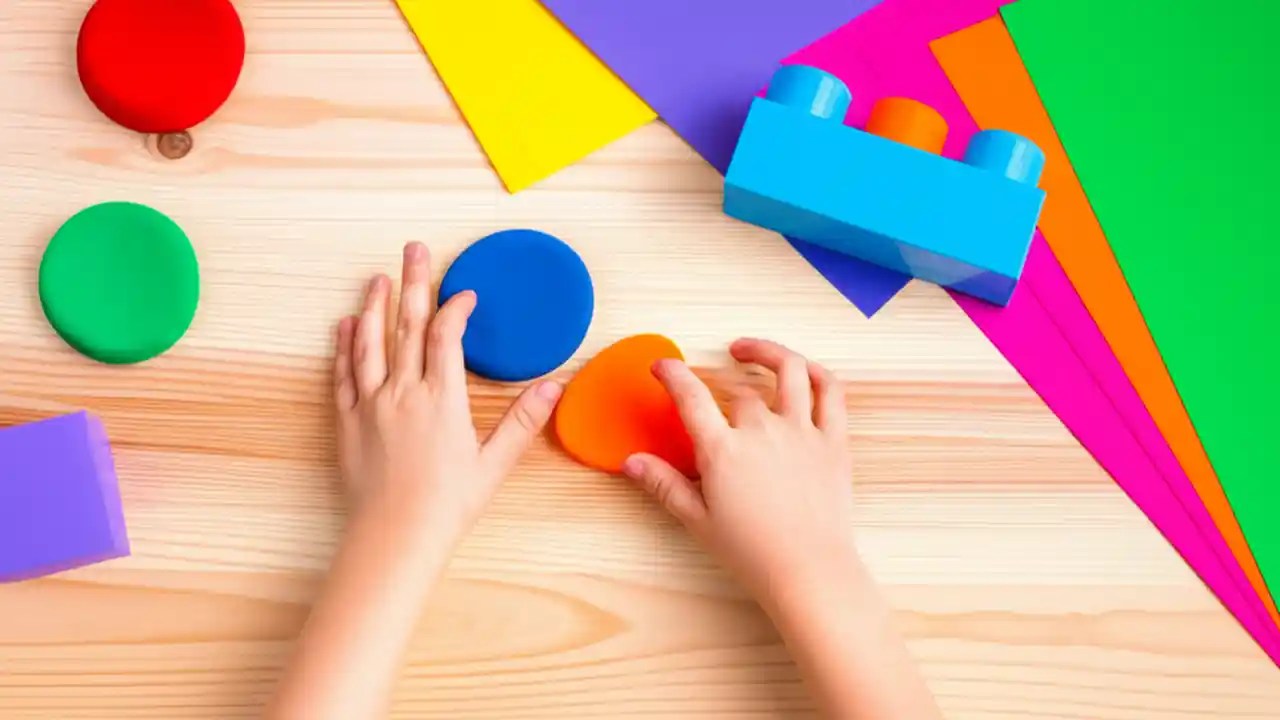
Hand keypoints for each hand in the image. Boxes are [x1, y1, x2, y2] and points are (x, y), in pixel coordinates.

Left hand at [332, 241, 563, 545]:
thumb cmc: (448, 505)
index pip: (446, 336)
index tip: (465, 293)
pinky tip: (347, 325)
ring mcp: (370, 405)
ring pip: (369, 343)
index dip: (455, 308)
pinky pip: (343, 374)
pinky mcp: (347, 422)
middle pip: (406, 326)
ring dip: (374, 306)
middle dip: (412, 283)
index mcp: (442, 399)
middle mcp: (403, 392)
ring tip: (379, 277)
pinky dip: (344, 346)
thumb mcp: (494, 463)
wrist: (394, 538)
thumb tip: (554, 386)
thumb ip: (522, 421)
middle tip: (414, 250)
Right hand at [622, 338, 857, 610]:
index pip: (691, 397)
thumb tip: (630, 461)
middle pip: (738, 390)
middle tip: (709, 390)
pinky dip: (816, 372)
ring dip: (767, 352)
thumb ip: (663, 484)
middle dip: (719, 383)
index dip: (674, 375)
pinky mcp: (833, 440)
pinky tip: (802, 368)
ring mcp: (802, 431)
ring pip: (788, 371)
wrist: (808, 571)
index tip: (663, 366)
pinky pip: (830, 392)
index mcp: (723, 451)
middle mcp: (762, 431)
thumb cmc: (752, 552)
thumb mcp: (698, 519)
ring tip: (747, 350)